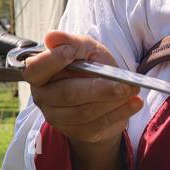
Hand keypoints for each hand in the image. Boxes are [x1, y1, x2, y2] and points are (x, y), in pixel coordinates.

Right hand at [22, 29, 142, 150]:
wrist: (105, 93)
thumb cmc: (91, 66)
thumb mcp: (85, 48)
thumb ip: (71, 42)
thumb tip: (51, 37)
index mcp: (39, 73)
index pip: (36, 69)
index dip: (52, 60)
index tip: (69, 52)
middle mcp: (43, 97)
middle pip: (68, 94)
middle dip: (99, 88)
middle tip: (125, 83)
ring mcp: (58, 118)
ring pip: (85, 112)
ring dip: (112, 101)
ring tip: (133, 90)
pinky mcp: (76, 132)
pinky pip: (97, 125)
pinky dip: (119, 113)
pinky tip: (134, 103)